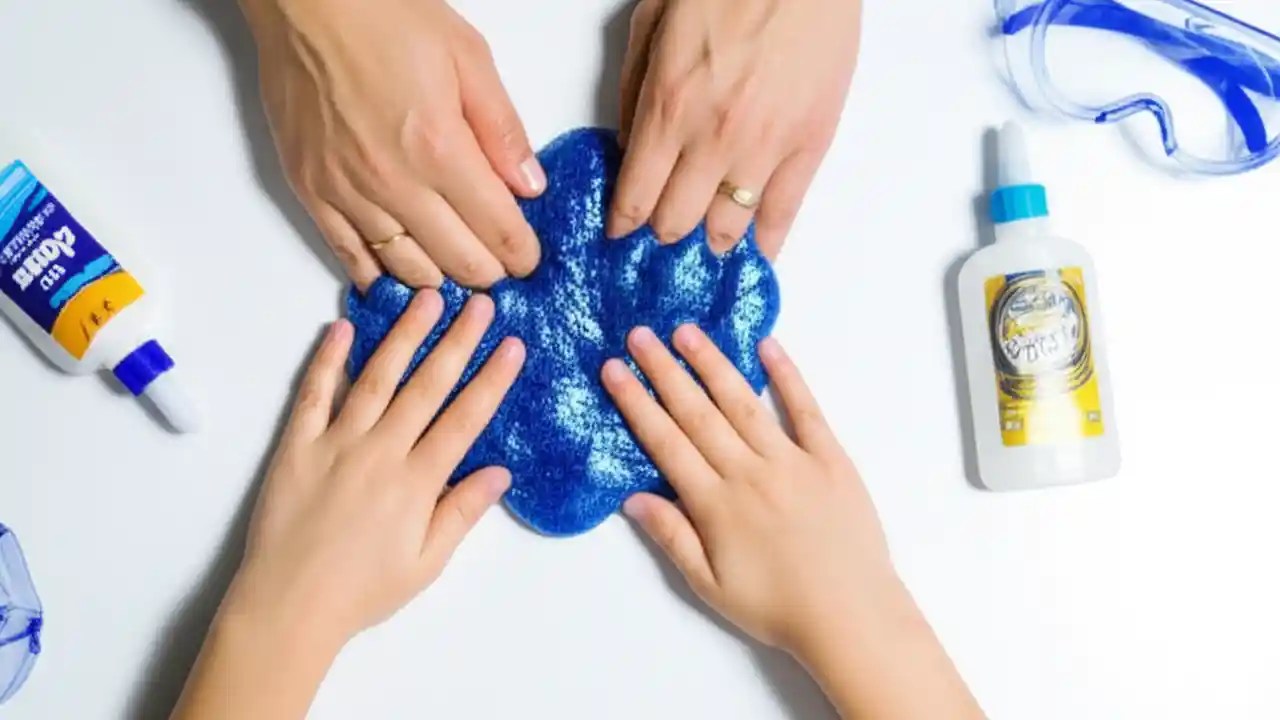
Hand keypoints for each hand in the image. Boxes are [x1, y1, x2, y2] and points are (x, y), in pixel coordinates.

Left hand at [225, 292, 524, 647]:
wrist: (288, 605)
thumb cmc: (362, 592)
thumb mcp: (426, 563)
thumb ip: (461, 512)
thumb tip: (500, 472)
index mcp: (417, 482)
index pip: (464, 419)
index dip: (492, 379)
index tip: (513, 345)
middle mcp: (380, 452)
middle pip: (427, 385)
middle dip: (458, 341)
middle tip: (480, 304)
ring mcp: (336, 443)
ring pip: (377, 377)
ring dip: (404, 335)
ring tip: (427, 299)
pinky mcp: (297, 446)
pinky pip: (314, 394)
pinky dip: (328, 359)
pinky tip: (342, 328)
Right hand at [240, 0, 544, 289]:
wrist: (306, 0)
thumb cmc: (385, 15)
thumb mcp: (468, 58)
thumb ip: (502, 129)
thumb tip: (530, 186)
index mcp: (440, 148)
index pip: (498, 229)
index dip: (522, 253)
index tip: (529, 258)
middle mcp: (393, 182)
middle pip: (457, 260)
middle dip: (489, 273)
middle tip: (500, 268)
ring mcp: (347, 192)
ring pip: (407, 269)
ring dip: (441, 280)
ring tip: (457, 272)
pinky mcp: (311, 191)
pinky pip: (350, 256)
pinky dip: (381, 276)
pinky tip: (401, 277)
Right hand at [601, 325, 891, 650]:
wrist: (851, 616)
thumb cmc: (777, 607)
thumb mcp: (710, 585)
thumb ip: (672, 537)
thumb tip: (633, 498)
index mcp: (716, 504)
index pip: (666, 442)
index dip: (637, 403)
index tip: (614, 369)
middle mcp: (749, 472)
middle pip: (697, 412)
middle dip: (664, 371)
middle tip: (639, 335)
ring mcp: (792, 460)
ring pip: (743, 402)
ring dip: (712, 363)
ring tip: (686, 331)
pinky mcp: (831, 459)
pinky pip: (805, 410)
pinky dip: (786, 376)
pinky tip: (767, 346)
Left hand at [609, 0, 862, 256]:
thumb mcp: (652, 23)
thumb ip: (634, 89)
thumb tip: (628, 144)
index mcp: (667, 107)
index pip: (635, 196)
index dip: (623, 224)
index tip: (619, 234)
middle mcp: (712, 140)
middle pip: (676, 221)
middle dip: (662, 233)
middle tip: (660, 234)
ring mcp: (764, 147)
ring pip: (727, 227)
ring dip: (709, 242)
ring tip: (702, 244)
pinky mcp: (810, 145)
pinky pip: (784, 214)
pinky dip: (766, 244)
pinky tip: (754, 256)